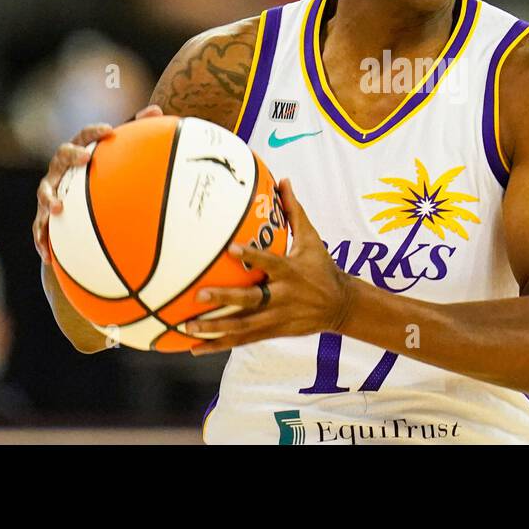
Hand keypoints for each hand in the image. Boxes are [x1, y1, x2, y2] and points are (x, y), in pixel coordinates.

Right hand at [32, 104, 162, 264]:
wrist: (76, 208)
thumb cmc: (100, 176)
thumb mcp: (118, 156)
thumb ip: (136, 133)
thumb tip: (157, 109)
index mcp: (80, 152)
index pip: (85, 136)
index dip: (94, 132)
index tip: (108, 130)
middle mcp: (62, 169)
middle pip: (61, 156)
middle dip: (72, 154)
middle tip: (84, 157)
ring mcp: (51, 191)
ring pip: (44, 192)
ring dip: (49, 199)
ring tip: (58, 208)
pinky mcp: (44, 217)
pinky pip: (39, 226)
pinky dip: (41, 238)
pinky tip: (47, 255)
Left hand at [182, 178, 354, 353]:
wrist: (341, 305)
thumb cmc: (321, 266)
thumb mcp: (312, 239)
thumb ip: (294, 211)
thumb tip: (283, 181)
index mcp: (291, 271)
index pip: (270, 262)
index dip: (252, 256)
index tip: (230, 249)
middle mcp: (283, 296)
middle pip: (252, 299)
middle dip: (225, 298)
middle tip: (199, 294)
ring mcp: (277, 317)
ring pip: (243, 325)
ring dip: (214, 328)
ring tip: (187, 326)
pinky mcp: (273, 332)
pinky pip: (243, 340)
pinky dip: (219, 344)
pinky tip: (195, 348)